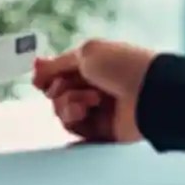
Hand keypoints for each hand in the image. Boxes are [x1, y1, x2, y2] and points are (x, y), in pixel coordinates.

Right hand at [31, 39, 156, 142]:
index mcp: (93, 66)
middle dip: (59, 90)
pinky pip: (75, 129)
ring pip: (62, 111)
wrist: (149, 93)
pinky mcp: (102, 131)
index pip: (59, 73)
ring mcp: (97, 110)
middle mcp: (94, 87)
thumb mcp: (87, 54)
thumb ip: (57, 64)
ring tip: (90, 101)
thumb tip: (35, 68)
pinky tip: (85, 112)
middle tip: (70, 86)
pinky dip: (75, 120)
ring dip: (69, 104)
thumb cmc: (122, 66)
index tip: (39, 77)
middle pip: (56, 94)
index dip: (47, 76)